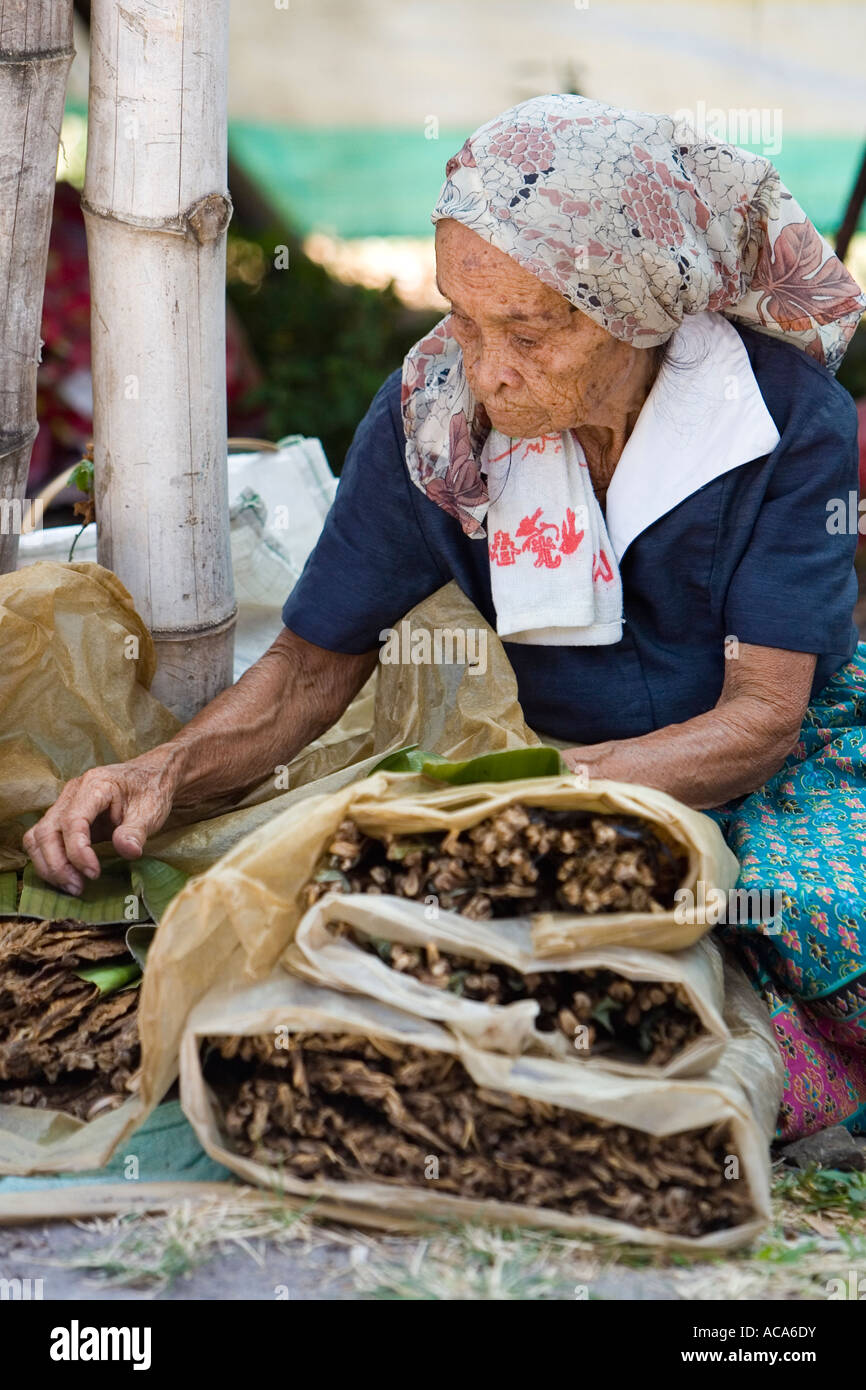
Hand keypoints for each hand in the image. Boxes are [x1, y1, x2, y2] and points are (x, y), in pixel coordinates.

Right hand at [22, 751, 180, 895]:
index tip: (94, 873)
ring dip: (49, 865)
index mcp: (95, 785)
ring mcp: (65, 804)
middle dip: (58, 865)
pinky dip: (49, 860)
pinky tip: (67, 876)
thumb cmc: (151, 791)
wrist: (151, 776)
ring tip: (73, 886)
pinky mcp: (64, 818)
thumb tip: (127, 851)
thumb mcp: (151, 810)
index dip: (78, 851)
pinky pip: (44, 840)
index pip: (72, 821)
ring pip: (38, 837)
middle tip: (78, 887)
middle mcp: (72, 793)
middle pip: (47, 831)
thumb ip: (137, 831)